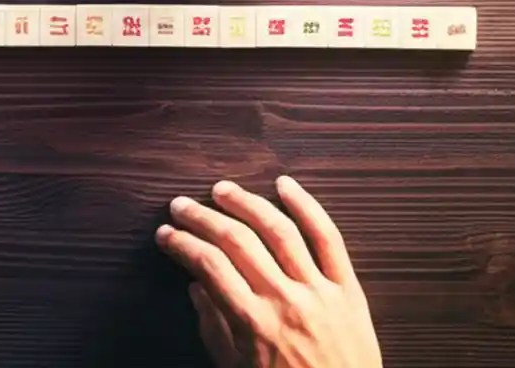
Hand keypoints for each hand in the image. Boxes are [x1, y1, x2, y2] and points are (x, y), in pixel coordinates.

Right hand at [156, 176, 381, 367]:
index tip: (165, 234)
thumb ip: (214, 329)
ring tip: (222, 189)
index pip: (209, 266)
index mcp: (254, 324)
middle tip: (181, 205)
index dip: (182, 244)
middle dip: (203, 218)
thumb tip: (196, 287)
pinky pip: (329, 239)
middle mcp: (285, 301)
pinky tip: (285, 185)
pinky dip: (308, 207)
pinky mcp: (348, 290)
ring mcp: (319, 292)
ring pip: (280, 231)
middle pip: (238, 241)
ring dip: (246, 203)